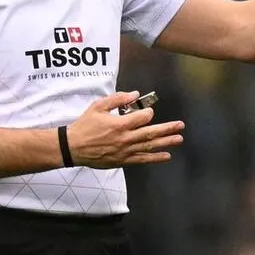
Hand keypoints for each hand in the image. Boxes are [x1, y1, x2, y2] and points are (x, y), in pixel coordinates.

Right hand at [67, 91, 184, 167]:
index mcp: (119, 124)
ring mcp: (125, 151)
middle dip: (167, 128)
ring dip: (166, 143)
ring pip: (149, 146)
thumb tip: (135, 94)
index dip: (148, 113)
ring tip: (179, 139)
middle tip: (180, 126)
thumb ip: (117, 99)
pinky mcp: (122, 160)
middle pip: (151, 133)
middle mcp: (125, 138)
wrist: (73, 147)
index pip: (142, 118)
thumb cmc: (85, 126)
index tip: (149, 112)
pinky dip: (155, 158)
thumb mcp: (98, 106)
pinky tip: (166, 156)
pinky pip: (142, 159)